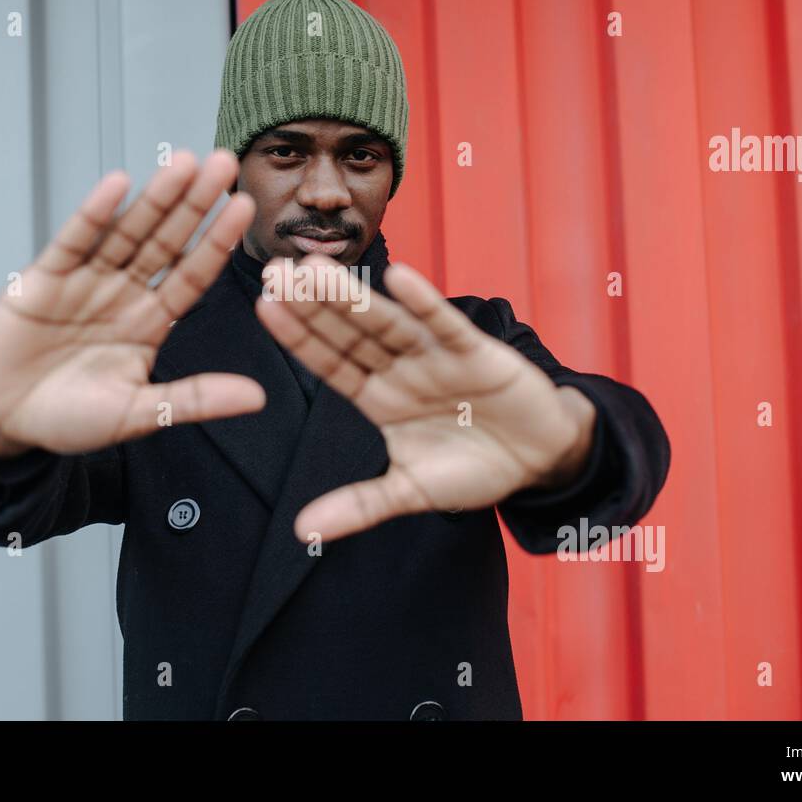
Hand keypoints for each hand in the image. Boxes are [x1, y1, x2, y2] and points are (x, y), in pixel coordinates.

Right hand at [0, 149, 265, 456]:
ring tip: (183, 164)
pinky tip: (118, 184)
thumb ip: (194, 399)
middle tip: (224, 164)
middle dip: (194, 204)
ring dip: (154, 199)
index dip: (217, 242)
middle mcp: (123, 294)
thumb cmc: (68, 419)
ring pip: (126, 233)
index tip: (244, 208)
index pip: (192, 274)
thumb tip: (258, 399)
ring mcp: (85, 282)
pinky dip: (94, 214)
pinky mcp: (44, 278)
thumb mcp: (138, 414)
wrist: (1, 420)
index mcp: (149, 322)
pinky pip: (73, 241)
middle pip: (165, 242)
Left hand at [254, 256, 596, 542]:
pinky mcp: (476, 352)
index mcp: (378, 397)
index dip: (298, 336)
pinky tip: (399, 277)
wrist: (537, 460)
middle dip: (314, 305)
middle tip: (277, 273)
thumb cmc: (471, 470)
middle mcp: (400, 369)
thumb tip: (301, 531)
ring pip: (388, 323)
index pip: (330, 362)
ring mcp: (435, 357)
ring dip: (354, 297)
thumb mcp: (410, 492)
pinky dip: (425, 303)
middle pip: (350, 333)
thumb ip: (359, 507)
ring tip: (316, 270)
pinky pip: (446, 325)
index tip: (264, 305)